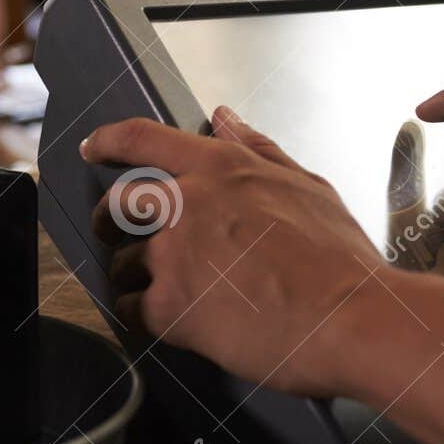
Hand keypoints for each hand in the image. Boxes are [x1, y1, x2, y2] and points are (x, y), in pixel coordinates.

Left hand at [82, 108, 393, 395]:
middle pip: (117, 204)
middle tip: (119, 236)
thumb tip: (225, 121)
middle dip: (110, 221)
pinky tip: (173, 322)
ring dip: (137, 278)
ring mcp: (174, 255)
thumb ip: (258, 150)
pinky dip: (144, 318)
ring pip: (122, 263)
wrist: (351, 319)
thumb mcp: (307, 186)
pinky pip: (131, 310)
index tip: (92, 148)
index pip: (143, 139)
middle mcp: (188, 204)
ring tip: (173, 293)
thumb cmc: (340, 261)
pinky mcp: (169, 307)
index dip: (108, 141)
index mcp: (221, 169)